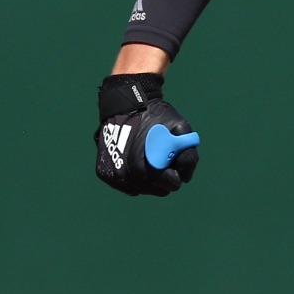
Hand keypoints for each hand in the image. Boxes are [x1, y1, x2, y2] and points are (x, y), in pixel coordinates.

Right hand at [96, 72, 199, 196]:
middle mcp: (125, 176)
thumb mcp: (181, 129)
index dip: (176, 171)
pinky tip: (134, 157)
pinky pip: (128, 184)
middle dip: (164, 176)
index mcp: (144, 168)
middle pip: (158, 190)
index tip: (170, 156)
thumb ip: (189, 156)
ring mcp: (113, 176)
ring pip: (142, 189)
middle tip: (160, 155)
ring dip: (149, 177)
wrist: (124, 103)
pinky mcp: (104, 173)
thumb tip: (185, 178)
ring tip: (147, 154)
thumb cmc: (155, 116)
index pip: (172, 185)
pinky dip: (134, 176)